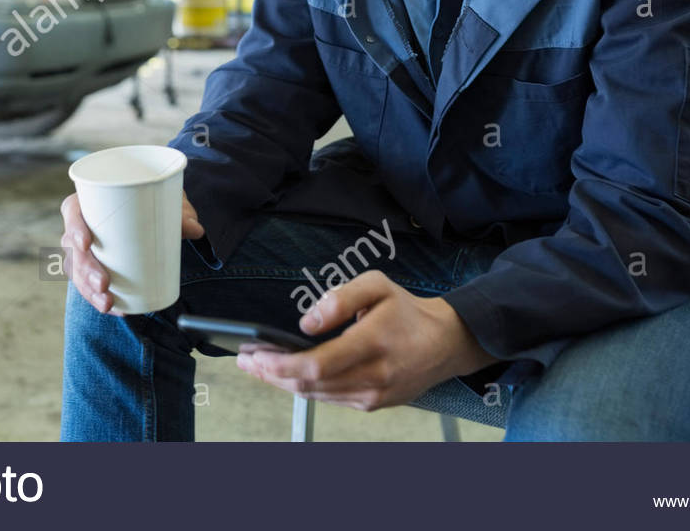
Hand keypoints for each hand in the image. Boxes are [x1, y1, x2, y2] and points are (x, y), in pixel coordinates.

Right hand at [60, 189, 203, 313]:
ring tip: (108, 304)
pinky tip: (114, 309)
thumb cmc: (153, 200)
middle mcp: (82, 225)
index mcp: (91, 200)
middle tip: (104, 284)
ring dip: (89, 291)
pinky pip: (88, 284)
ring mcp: (85, 248)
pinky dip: (98, 298)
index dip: (74, 228)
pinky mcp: (93, 266)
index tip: (86, 243)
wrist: (154, 210)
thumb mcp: (167, 201)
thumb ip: (180, 214)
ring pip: (78, 271)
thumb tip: (195, 229)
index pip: (72, 211)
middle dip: (86, 270)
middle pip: (73, 248)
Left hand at [235, 270, 496, 410]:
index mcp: (374, 343)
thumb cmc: (406, 311)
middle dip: (271, 374)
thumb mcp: (377, 285)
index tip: (254, 354)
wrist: (445, 343)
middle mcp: (374, 376)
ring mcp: (374, 395)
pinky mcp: (373, 404)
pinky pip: (330, 399)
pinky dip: (304, 388)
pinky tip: (286, 376)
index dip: (280, 364)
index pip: (317, 364)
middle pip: (310, 384)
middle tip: (244, 360)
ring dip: (282, 383)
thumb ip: (340, 298)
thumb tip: (306, 322)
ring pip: (316, 396)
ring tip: (257, 367)